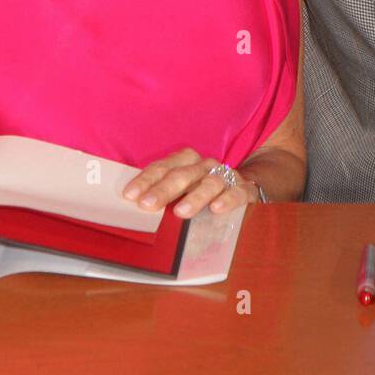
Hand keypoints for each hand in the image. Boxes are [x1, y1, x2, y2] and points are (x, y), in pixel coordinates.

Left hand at [122, 147, 258, 218]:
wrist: (245, 187)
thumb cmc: (203, 192)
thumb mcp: (183, 190)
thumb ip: (163, 196)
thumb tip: (134, 208)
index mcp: (186, 162)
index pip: (163, 167)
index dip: (145, 180)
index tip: (130, 195)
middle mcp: (204, 166)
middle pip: (182, 174)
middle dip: (163, 189)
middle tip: (148, 205)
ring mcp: (226, 176)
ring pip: (210, 182)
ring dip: (194, 196)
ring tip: (180, 212)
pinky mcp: (245, 189)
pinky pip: (237, 192)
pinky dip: (227, 199)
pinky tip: (216, 208)